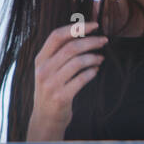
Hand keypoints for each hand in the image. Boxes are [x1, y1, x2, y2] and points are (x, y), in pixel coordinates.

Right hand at [27, 20, 107, 140]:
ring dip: (94, 57)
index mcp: (40, 59)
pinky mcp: (61, 96)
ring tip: (100, 58)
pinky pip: (82, 79)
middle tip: (104, 41)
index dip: (76, 28)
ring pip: (78, 62)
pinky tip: (95, 70)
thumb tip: (82, 33)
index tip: (94, 25)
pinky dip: (92, 72)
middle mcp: (43, 70)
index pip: (56, 36)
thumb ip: (59, 53)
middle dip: (91, 41)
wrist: (45, 118)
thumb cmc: (51, 89)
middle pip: (71, 47)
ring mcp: (51, 84)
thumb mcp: (48, 69)